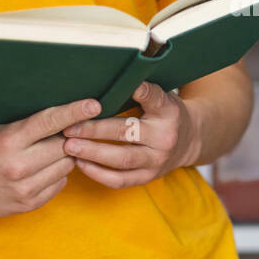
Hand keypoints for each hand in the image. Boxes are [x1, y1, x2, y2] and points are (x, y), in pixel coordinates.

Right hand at [0, 98, 99, 216]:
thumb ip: (24, 120)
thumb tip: (59, 107)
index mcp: (8, 141)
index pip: (49, 122)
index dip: (74, 112)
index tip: (94, 105)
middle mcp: (18, 167)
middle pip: (64, 146)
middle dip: (66, 137)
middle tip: (62, 131)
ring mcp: (23, 189)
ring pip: (66, 166)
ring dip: (63, 156)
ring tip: (45, 151)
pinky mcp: (26, 204)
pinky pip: (59, 184)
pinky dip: (55, 174)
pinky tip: (39, 168)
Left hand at [61, 82, 202, 188]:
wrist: (189, 141)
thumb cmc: (164, 114)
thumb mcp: (161, 97)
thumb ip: (141, 90)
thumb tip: (103, 78)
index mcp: (169, 112)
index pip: (154, 99)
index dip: (140, 91)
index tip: (125, 85)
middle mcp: (165, 137)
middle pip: (127, 133)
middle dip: (94, 130)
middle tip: (69, 127)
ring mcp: (157, 161)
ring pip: (121, 160)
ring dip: (92, 153)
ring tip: (69, 146)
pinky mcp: (148, 177)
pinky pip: (120, 180)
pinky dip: (97, 174)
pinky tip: (80, 164)